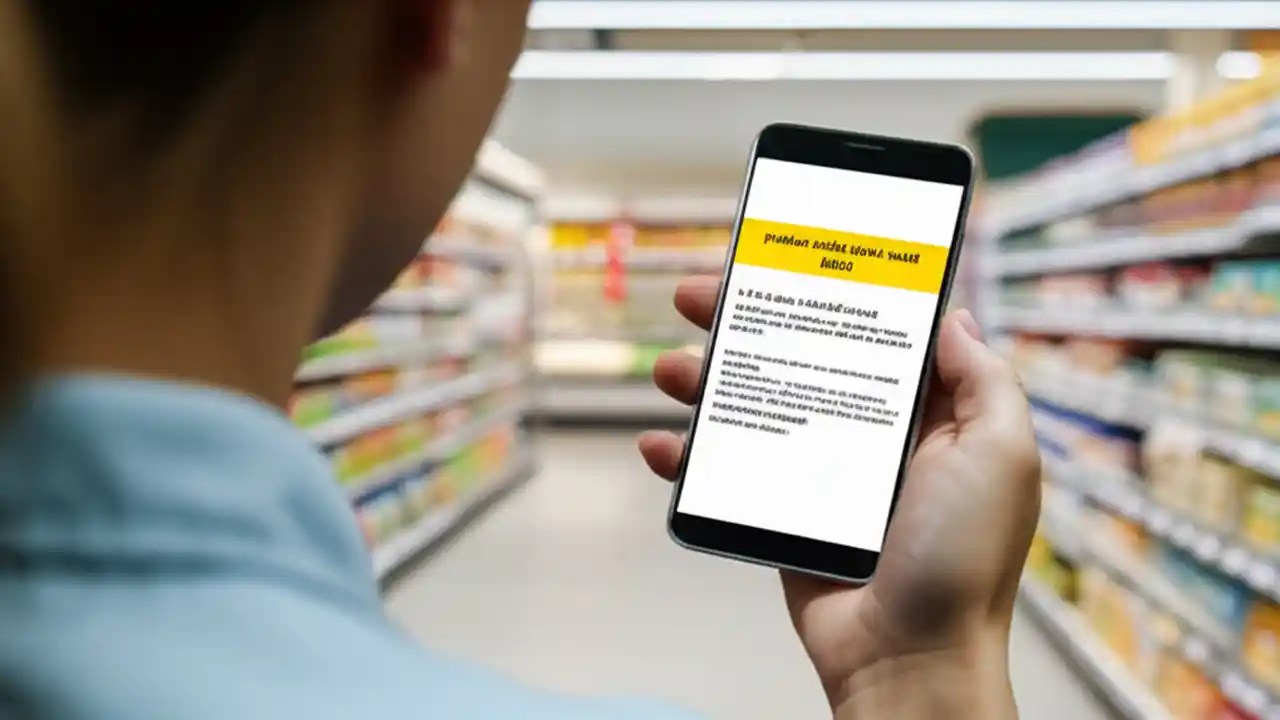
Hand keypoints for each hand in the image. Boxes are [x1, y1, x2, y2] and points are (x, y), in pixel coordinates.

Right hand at [639, 277, 1039, 718]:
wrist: (908, 658)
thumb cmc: (963, 561)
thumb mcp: (1000, 453)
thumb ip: (982, 379)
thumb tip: (952, 315)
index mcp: (927, 414)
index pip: (870, 332)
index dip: (828, 290)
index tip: (784, 257)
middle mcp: (870, 435)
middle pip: (798, 356)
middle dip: (746, 322)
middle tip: (701, 295)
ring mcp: (821, 474)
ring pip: (753, 407)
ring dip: (705, 381)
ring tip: (673, 371)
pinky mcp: (781, 512)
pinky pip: (728, 472)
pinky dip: (687, 457)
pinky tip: (664, 445)